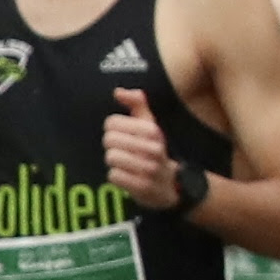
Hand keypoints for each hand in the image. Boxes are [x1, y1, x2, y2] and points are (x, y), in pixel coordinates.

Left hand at [103, 87, 179, 209]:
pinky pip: (114, 176)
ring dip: (114, 161)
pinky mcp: (143, 187)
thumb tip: (118, 91)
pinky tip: (126, 176)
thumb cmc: (154, 152)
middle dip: (112, 145)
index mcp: (154, 131)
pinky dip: (116, 176)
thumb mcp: (151, 126)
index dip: (112, 127)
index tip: (122, 132)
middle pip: (109, 139)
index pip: (113, 122)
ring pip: (111, 157)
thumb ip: (137, 104)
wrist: (169, 186)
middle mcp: (154, 149)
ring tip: (124, 163)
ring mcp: (150, 170)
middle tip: (122, 149)